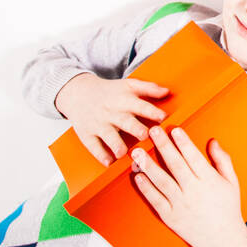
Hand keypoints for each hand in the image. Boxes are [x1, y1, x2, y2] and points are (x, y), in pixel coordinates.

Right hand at [54, 72, 169, 164]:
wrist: (78, 93)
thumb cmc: (110, 92)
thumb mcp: (128, 85)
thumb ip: (149, 88)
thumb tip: (167, 92)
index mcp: (124, 99)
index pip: (140, 105)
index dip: (152, 111)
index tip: (163, 117)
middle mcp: (111, 112)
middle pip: (125, 121)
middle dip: (135, 128)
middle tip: (145, 135)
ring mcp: (98, 124)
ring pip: (108, 135)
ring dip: (116, 144)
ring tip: (123, 153)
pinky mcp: (87, 135)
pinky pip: (93, 146)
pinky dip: (100, 155)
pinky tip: (108, 162)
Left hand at [131, 126, 246, 246]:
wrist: (221, 240)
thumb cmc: (227, 208)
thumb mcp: (231, 182)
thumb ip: (222, 160)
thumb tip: (212, 141)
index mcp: (209, 181)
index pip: (194, 157)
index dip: (184, 143)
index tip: (174, 129)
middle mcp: (194, 192)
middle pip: (176, 165)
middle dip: (163, 146)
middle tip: (153, 131)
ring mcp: (180, 205)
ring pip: (161, 181)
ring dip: (148, 165)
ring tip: (137, 152)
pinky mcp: (170, 217)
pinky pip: (155, 200)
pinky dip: (145, 188)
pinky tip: (138, 176)